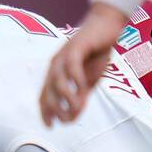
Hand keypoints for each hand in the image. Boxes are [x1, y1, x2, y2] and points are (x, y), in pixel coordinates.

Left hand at [38, 2, 125, 125]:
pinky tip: (83, 87)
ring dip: (67, 98)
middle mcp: (55, 66)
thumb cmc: (97, 53)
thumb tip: (74, 115)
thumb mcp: (89, 80)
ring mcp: (63, 57)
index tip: (50, 126)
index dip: (45, 112)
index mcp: (55, 74)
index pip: (44, 97)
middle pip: (48, 93)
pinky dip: (76, 79)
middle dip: (56, 109)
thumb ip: (81, 96)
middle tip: (68, 119)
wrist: (107, 25)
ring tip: (77, 107)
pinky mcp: (75, 48)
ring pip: (58, 82)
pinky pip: (71, 66)